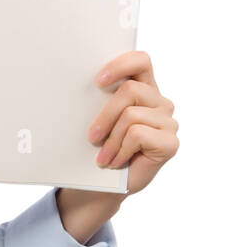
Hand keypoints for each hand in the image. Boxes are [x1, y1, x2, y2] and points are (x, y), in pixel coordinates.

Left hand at [87, 50, 178, 196]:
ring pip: (131, 115)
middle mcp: (160, 102)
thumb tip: (75, 85)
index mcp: (143, 88)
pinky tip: (116, 162)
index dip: (121, 65)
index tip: (98, 81)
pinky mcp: (170, 143)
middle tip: (91, 137)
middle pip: (130, 90)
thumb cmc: (99, 148)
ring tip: (103, 156)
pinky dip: (121, 150)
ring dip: (110, 140)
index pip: (141, 61)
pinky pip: (138, 135)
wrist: (104, 185)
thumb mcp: (96, 120)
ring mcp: (168, 122)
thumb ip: (98, 100)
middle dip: (105, 114)